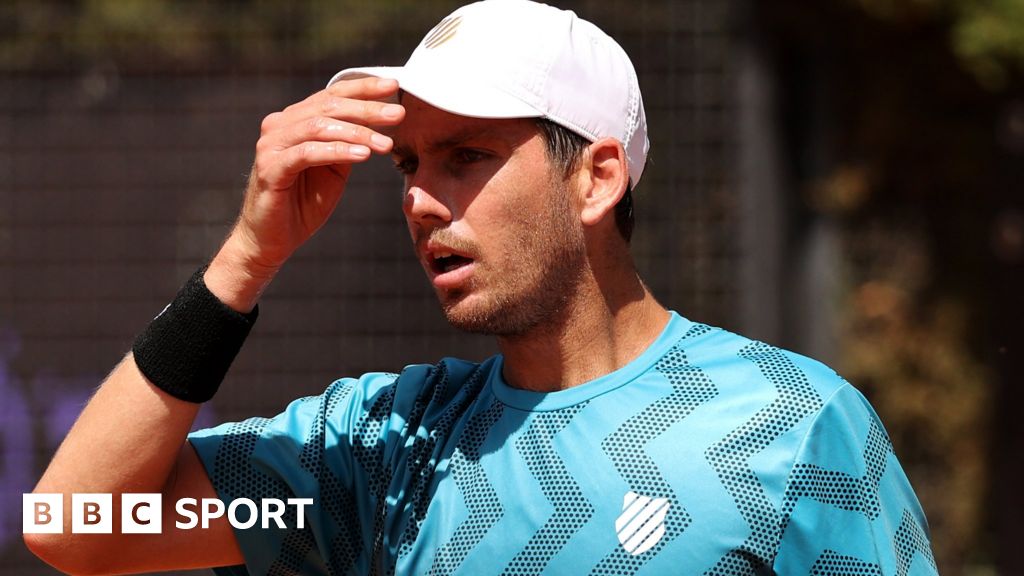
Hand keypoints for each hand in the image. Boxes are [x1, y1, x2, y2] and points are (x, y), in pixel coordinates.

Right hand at [238, 76, 403, 272]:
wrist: (271, 240)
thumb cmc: (303, 203)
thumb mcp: (335, 168)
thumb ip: (349, 143)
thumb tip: (379, 121)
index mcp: (295, 120)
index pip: (332, 95)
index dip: (363, 88)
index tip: (394, 85)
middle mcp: (280, 125)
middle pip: (329, 107)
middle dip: (367, 109)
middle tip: (399, 113)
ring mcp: (272, 145)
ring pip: (319, 127)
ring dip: (358, 133)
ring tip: (386, 143)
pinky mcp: (270, 168)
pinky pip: (307, 153)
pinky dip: (337, 151)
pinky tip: (362, 155)